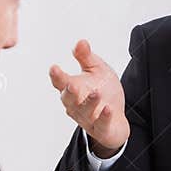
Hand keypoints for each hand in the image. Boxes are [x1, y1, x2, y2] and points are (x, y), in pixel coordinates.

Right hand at [49, 39, 129, 155]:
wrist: (116, 118)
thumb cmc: (104, 92)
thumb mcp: (97, 70)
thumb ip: (87, 58)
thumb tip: (81, 42)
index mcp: (72, 88)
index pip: (61, 82)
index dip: (57, 76)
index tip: (54, 68)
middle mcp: (76, 104)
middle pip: (68, 99)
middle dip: (69, 92)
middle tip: (71, 85)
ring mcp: (87, 118)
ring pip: (84, 112)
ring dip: (89, 103)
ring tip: (96, 94)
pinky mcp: (101, 129)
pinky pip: (100, 124)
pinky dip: (103, 117)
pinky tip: (107, 109)